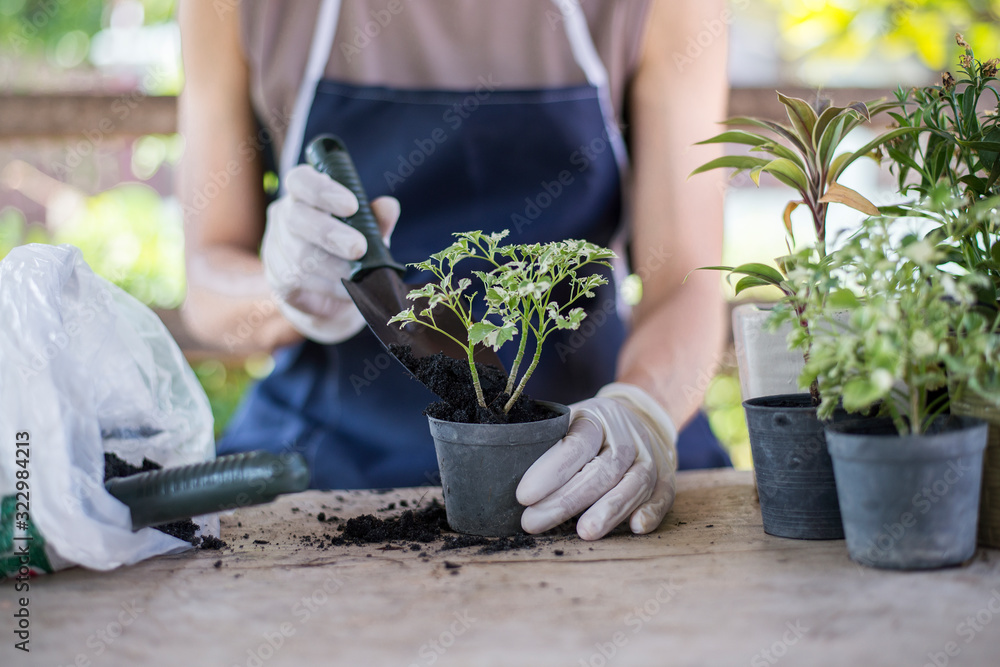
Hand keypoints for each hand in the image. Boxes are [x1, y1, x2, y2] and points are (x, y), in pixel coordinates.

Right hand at [261, 164, 399, 343]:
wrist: (332, 294)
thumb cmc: (349, 250)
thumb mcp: (367, 233)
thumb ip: (376, 219)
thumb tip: (389, 206)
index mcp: (304, 194)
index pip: (300, 181)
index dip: (322, 191)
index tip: (352, 205)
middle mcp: (284, 215)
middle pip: (296, 218)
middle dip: (329, 233)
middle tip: (359, 247)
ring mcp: (276, 247)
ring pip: (299, 254)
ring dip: (333, 266)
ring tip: (359, 275)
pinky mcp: (277, 278)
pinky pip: (298, 280)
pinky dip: (328, 286)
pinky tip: (348, 289)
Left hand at [517, 383, 677, 539]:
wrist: (640, 415)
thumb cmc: (589, 430)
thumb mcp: (568, 422)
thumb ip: (545, 443)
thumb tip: (500, 472)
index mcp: (595, 419)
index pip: (574, 445)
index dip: (550, 470)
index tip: (523, 495)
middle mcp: (626, 437)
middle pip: (600, 471)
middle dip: (566, 500)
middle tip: (533, 523)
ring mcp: (649, 457)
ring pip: (632, 484)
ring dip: (609, 510)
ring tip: (583, 533)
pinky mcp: (666, 478)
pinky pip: (663, 495)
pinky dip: (652, 510)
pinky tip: (636, 527)